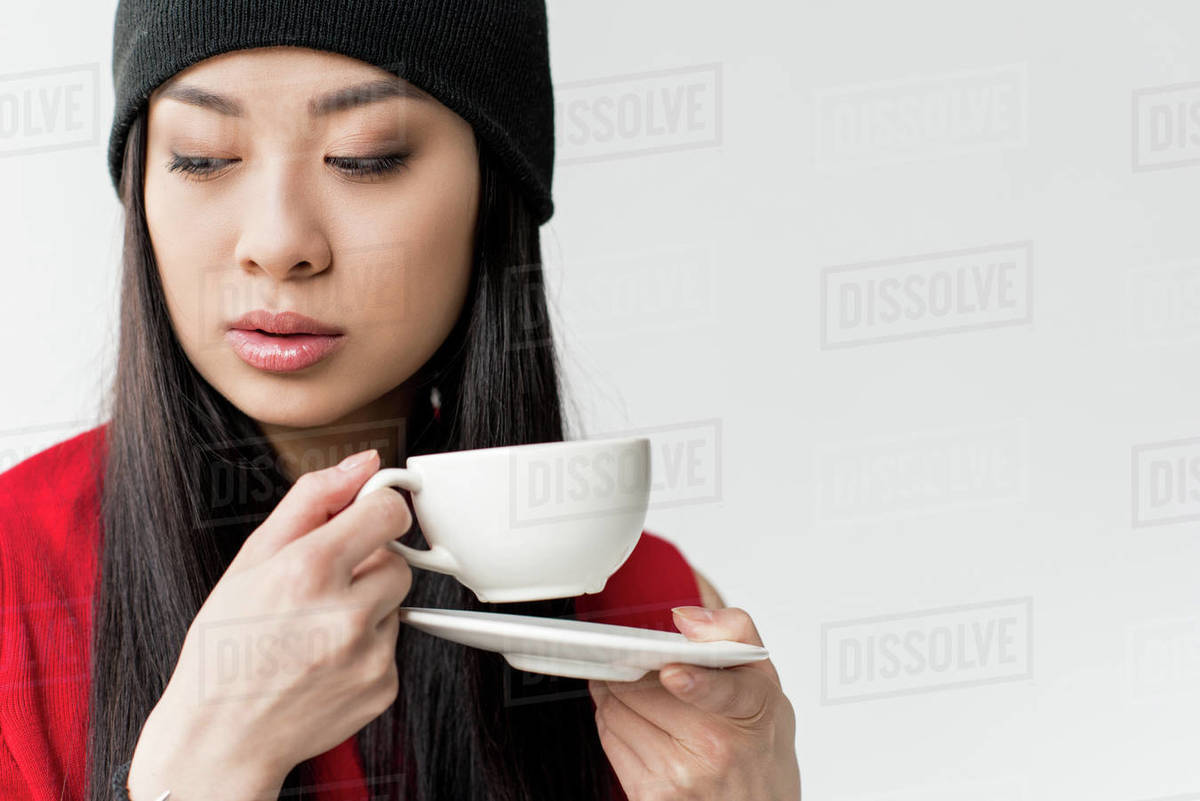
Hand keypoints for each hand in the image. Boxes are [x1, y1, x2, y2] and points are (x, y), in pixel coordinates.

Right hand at [127, 449, 413, 799]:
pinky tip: (324, 659)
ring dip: (366, 608)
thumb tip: (362, 464)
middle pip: (397, 561)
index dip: (377, 510)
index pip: (388, 512)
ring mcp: (369, 654)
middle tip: (321, 589)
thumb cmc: (225, 646)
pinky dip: (367, 648)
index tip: (367, 517)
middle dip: (367, 567)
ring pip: (395, 604)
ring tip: (315, 629)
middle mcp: (345, 613)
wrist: (220, 738)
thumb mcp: (251, 559)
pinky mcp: (384, 686)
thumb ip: (311, 499)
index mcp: (309, 570)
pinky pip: (392, 646)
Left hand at [589, 606, 800, 800]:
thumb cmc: (756, 737)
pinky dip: (613, 721)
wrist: (758, 800)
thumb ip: (733, 631)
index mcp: (750, 708)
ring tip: (637, 692)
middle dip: (630, 670)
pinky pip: (609, 740)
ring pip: (616, 712)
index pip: (723, 692)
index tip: (673, 673)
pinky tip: (636, 721)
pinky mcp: (651, 796)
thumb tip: (685, 619)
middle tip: (638, 664)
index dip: (694, 682)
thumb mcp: (762, 678)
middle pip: (641, 689)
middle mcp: (716, 747)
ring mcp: (681, 777)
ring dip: (615, 693)